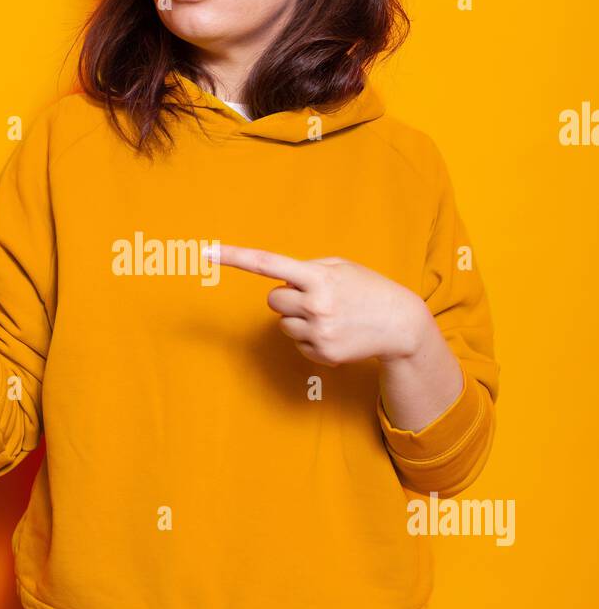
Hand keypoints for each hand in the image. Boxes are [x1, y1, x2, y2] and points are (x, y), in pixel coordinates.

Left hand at [209, 243, 429, 365]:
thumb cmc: (367, 289)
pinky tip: (336, 333)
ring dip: (299, 318)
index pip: (268, 264)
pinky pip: (297, 343)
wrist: (400, 324)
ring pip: (283, 323)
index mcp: (318, 277)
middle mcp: (315, 304)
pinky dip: (311, 338)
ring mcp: (318, 332)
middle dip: (287, 297)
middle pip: (273, 299)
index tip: (207, 253)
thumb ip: (307, 269)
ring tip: (331, 316)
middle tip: (316, 297)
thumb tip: (277, 281)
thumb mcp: (341, 268)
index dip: (235, 258)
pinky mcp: (322, 354)